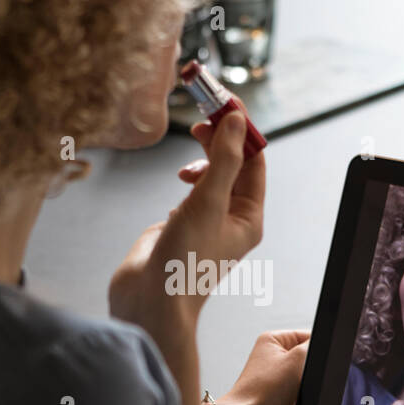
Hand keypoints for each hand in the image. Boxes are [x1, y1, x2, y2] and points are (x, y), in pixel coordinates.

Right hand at [108, 104, 265, 356]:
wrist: (149, 301)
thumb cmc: (184, 263)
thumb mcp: (208, 202)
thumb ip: (222, 159)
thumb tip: (235, 120)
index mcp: (248, 217)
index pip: (253, 162)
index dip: (240, 131)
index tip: (225, 103)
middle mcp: (230, 219)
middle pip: (232, 165)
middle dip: (219, 140)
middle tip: (202, 118)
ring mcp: (205, 221)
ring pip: (211, 176)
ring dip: (201, 161)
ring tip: (187, 168)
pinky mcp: (180, 224)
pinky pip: (190, 192)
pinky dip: (186, 180)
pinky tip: (178, 188)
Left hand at [207, 330, 309, 404]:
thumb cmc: (261, 393)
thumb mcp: (297, 360)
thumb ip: (314, 346)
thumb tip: (323, 342)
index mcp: (273, 341)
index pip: (307, 337)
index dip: (317, 350)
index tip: (318, 361)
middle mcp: (271, 359)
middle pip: (307, 363)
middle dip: (310, 376)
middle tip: (301, 382)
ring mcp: (274, 381)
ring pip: (305, 385)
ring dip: (303, 394)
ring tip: (290, 398)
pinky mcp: (277, 400)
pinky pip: (298, 401)